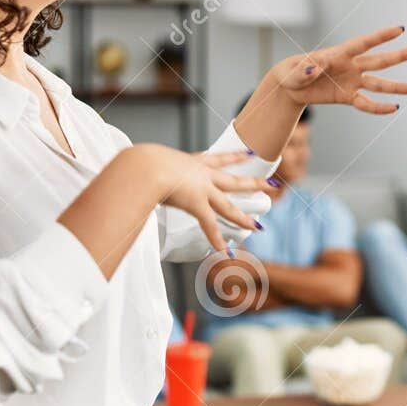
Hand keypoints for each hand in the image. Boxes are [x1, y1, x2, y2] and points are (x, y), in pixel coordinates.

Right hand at [127, 144, 274, 253]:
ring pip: (228, 205)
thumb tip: (133, 172)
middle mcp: (202, 175)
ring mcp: (202, 190)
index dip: (235, 156)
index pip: (219, 158)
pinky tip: (226, 251)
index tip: (249, 154)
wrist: (145, 166)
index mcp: (192, 162)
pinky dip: (217, 239)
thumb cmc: (140, 163)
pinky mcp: (196, 204)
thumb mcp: (150, 162)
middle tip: (273, 183)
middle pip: (234, 180)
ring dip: (243, 218)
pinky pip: (209, 225)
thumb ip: (149, 170)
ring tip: (258, 226)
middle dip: (254, 183)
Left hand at [271, 25, 406, 113]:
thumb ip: (304, 69)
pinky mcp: (347, 96)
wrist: (290, 87)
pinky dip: (378, 108)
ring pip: (379, 83)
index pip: (363, 43)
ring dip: (398, 87)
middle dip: (401, 55)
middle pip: (380, 60)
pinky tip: (393, 109)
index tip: (400, 29)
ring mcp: (352, 81)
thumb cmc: (291, 72)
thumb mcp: (294, 70)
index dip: (381, 36)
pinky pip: (366, 103)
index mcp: (338, 54)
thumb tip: (313, 69)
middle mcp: (350, 66)